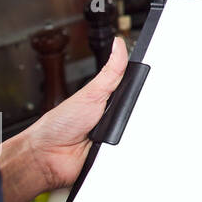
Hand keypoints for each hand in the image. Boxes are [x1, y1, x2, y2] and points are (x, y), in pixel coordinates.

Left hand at [0, 36, 129, 201]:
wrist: (48, 156)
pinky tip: (113, 145)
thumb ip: (110, 71)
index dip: (145, 87)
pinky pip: (131, 150)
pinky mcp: (116, 155)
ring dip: (128, 132)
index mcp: (110, 99)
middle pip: (140, 112)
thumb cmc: (60, 125)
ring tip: (109, 131)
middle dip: (135, 113)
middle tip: (117, 113)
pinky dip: (126, 148)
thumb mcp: (91, 93)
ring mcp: (116, 137)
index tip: (153, 82)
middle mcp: (114, 118)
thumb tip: (119, 45)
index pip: (136, 90)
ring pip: (139, 133)